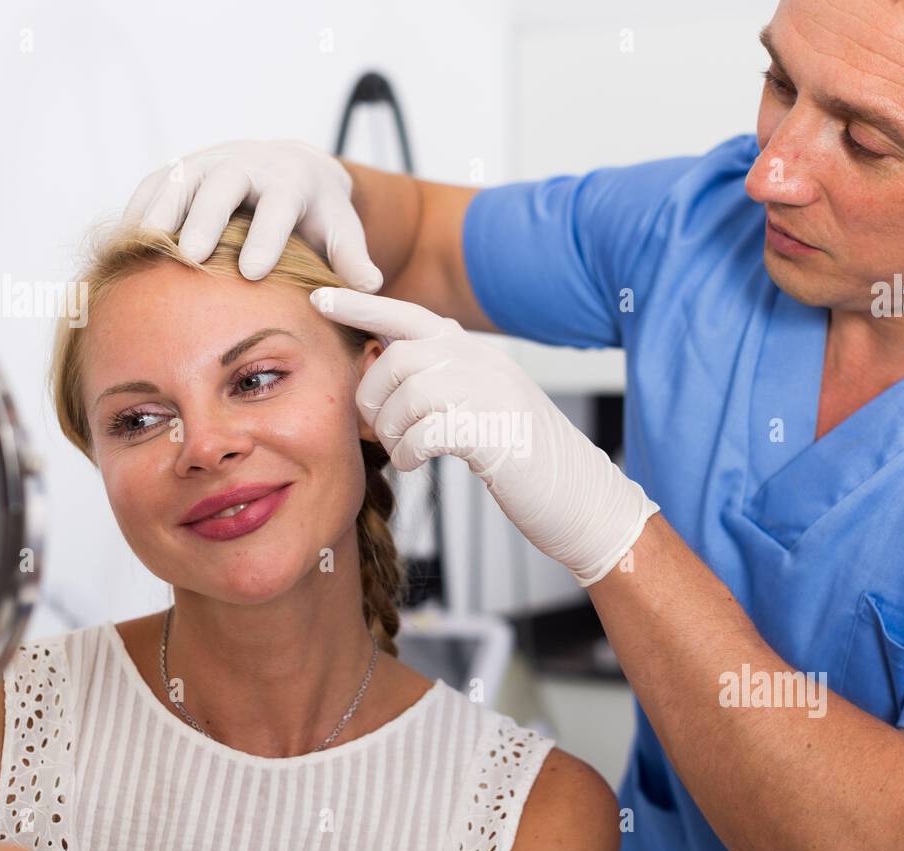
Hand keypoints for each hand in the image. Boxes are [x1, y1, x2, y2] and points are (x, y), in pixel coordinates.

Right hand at [122, 139, 382, 289]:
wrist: (295, 169)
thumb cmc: (319, 214)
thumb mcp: (341, 232)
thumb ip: (352, 259)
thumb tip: (370, 288)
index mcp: (291, 180)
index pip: (279, 205)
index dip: (266, 236)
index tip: (252, 272)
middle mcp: (249, 163)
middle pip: (223, 184)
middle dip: (205, 217)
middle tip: (189, 256)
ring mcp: (212, 161)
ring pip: (181, 179)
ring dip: (161, 212)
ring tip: (144, 250)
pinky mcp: (184, 169)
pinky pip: (155, 185)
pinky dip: (139, 211)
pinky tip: (124, 246)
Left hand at [311, 288, 659, 587]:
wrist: (582, 498)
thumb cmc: (527, 460)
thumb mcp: (487, 405)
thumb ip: (448, 381)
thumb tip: (391, 373)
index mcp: (478, 354)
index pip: (410, 316)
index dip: (362, 307)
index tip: (321, 299)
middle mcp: (485, 364)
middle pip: (398, 357)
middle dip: (372, 395)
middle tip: (376, 428)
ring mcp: (491, 395)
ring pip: (407, 393)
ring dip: (391, 430)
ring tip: (402, 452)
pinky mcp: (491, 433)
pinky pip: (425, 432)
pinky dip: (409, 453)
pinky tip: (417, 465)